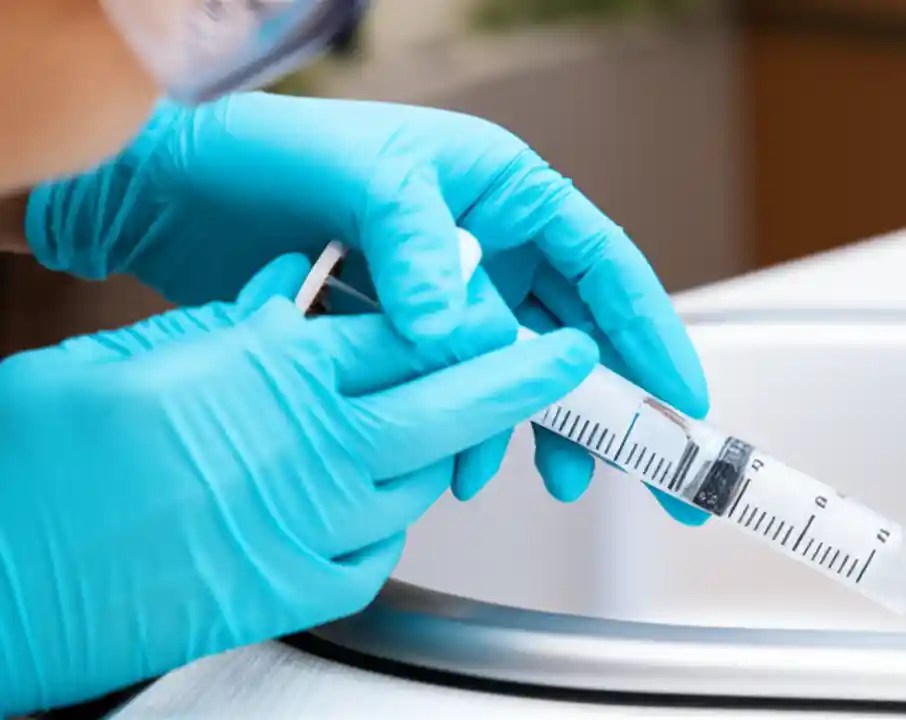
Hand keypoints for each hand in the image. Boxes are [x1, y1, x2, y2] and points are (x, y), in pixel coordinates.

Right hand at [0, 256, 597, 713]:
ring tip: (456, 428)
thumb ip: (236, 324)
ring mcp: (309, 525)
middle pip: (448, 403)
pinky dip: (390, 518)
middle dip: (520, 377)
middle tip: (564, 357)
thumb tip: (294, 289)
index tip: (510, 303)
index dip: (469, 315)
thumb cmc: (43, 464)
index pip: (405, 333)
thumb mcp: (137, 356)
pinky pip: (380, 549)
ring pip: (421, 476)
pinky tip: (376, 500)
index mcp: (271, 374)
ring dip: (445, 448)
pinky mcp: (296, 590)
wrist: (3, 580)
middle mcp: (307, 448)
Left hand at [25, 92, 709, 523]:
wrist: (181, 185)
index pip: (604, 268)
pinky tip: (460, 468)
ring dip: (542, 427)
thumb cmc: (277, 149)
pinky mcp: (410, 332)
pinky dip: (471, 430)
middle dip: (618, 404)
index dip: (652, 336)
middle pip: (580, 331)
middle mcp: (491, 242)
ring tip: (552, 480)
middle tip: (655, 472)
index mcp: (506, 192)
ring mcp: (453, 291)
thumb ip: (422, 252)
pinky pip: (462, 390)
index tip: (682, 400)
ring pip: (525, 371)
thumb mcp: (365, 181)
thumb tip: (459, 333)